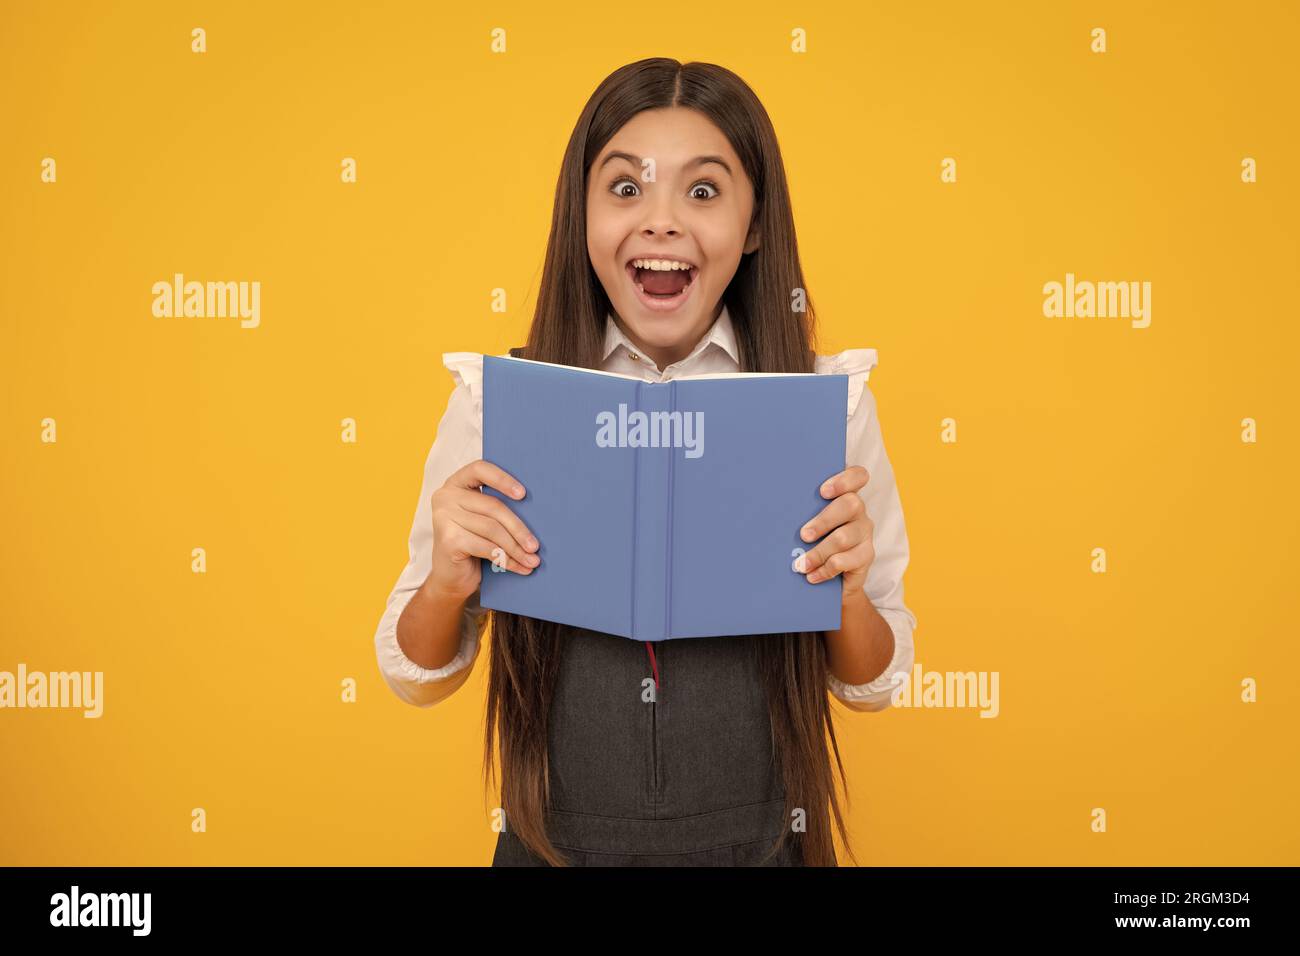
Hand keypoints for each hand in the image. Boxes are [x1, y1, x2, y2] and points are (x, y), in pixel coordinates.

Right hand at [424, 459, 540, 600]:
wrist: (451, 578)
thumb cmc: (473, 544)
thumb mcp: (483, 520)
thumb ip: (498, 508)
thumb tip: (538, 510)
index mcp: (457, 483)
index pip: (480, 469)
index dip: (503, 479)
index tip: (523, 494)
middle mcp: (446, 496)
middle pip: (493, 506)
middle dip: (519, 528)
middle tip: (535, 546)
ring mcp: (443, 517)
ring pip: (492, 529)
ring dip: (516, 548)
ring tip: (532, 561)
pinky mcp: (447, 540)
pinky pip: (486, 548)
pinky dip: (506, 560)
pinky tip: (519, 567)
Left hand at [794, 465, 873, 600]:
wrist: (832, 579)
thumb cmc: (813, 542)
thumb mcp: (808, 525)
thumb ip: (802, 515)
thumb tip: (776, 513)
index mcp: (845, 496)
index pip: (857, 476)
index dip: (844, 480)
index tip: (823, 491)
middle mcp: (859, 511)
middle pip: (850, 504)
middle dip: (823, 520)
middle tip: (803, 535)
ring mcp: (864, 533)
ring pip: (843, 537)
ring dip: (818, 552)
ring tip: (800, 565)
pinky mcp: (866, 555)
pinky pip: (845, 561)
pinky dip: (825, 569)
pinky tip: (812, 575)